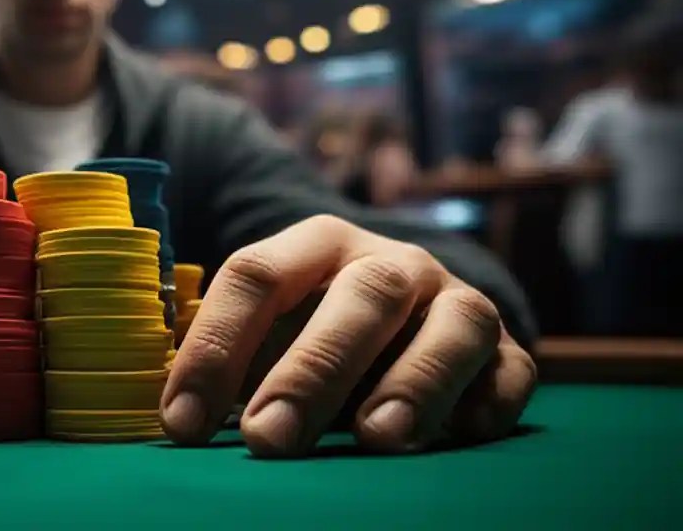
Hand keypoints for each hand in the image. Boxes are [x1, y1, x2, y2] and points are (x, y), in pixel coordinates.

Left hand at [161, 215, 535, 456]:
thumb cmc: (312, 326)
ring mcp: (454, 300)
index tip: (181, 421)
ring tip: (377, 440)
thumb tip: (172, 415)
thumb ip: (226, 356)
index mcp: (315, 243)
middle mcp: (391, 262)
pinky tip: (461, 435)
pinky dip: (490, 401)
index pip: (257, 275)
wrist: (411, 310)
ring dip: (415, 381)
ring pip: (452, 325)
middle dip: (311, 370)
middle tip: (268, 438)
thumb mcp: (265, 326)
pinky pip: (512, 370)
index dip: (215, 346)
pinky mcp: (506, 350)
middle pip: (358, 298)